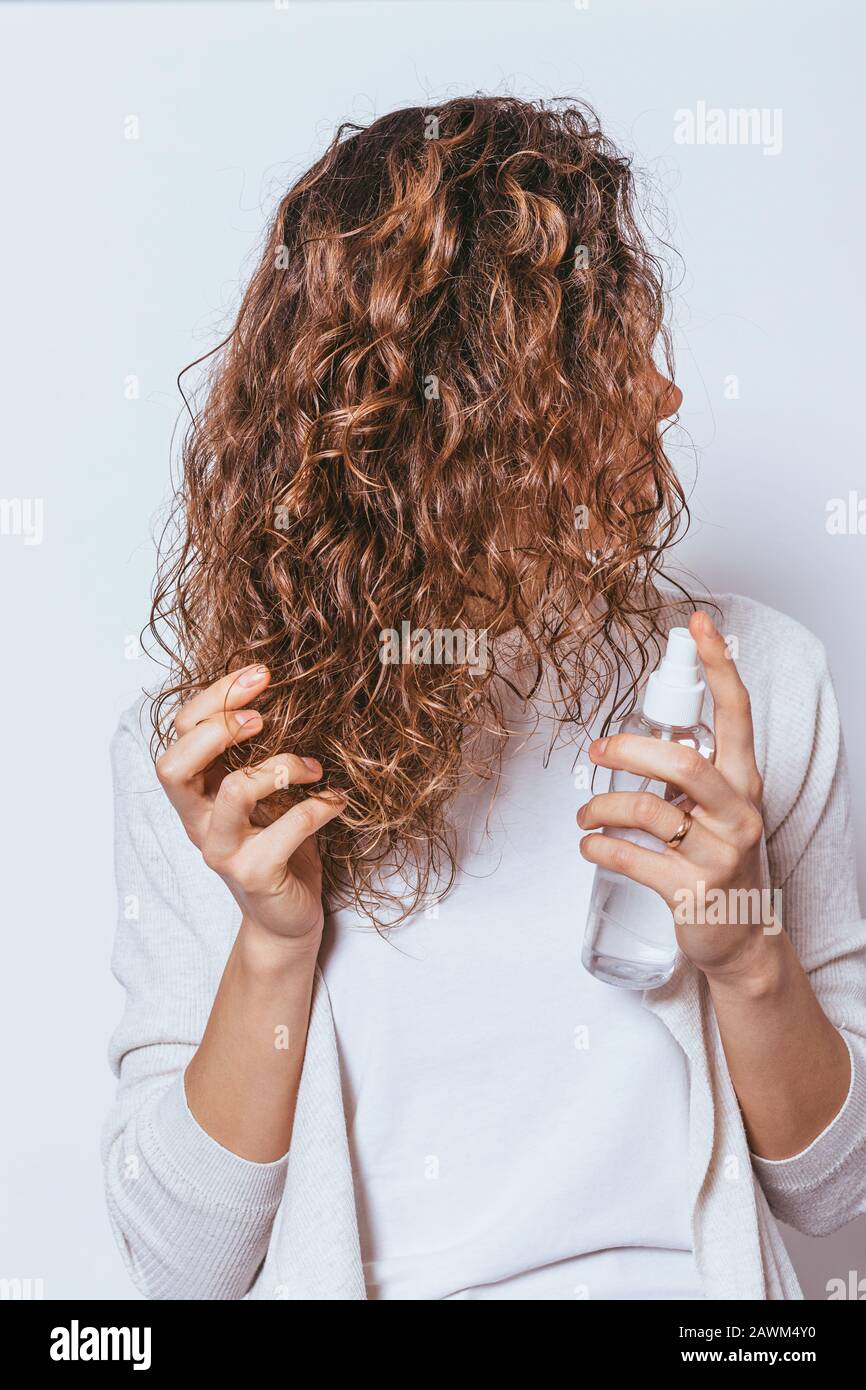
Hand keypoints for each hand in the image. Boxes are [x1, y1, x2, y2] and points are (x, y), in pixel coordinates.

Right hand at [155, 665, 345, 948]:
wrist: (285, 919)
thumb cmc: (277, 844)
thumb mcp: (262, 792)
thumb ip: (255, 752)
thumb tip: (279, 685)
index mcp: (196, 792)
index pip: (180, 733)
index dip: (214, 698)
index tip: (260, 675)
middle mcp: (198, 821)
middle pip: (175, 764)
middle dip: (221, 728)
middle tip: (264, 718)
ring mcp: (223, 851)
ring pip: (233, 792)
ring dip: (281, 767)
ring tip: (314, 769)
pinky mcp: (256, 875)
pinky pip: (287, 829)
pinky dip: (319, 807)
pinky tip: (337, 801)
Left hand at [577, 611, 772, 981]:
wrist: (739, 940)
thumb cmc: (717, 863)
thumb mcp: (717, 813)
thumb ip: (689, 776)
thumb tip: (632, 739)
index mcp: (743, 785)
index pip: (738, 715)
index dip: (719, 667)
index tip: (699, 626)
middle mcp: (737, 814)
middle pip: (682, 762)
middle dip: (630, 749)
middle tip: (597, 752)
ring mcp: (717, 855)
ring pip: (647, 811)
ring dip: (601, 809)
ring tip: (585, 817)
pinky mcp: (690, 892)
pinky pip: (630, 858)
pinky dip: (599, 848)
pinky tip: (590, 846)